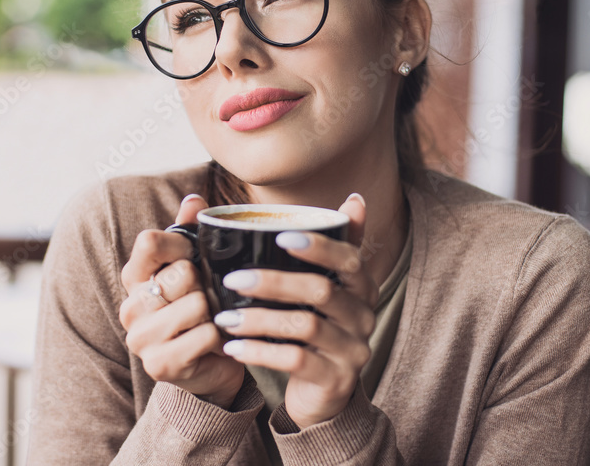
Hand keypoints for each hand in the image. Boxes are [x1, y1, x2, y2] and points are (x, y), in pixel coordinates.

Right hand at [119, 194, 244, 408]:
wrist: (209, 365)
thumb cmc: (200, 309)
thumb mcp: (195, 266)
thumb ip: (190, 230)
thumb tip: (194, 199)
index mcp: (134, 276)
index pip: (150, 241)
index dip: (182, 244)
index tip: (195, 257)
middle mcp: (131, 306)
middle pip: (181, 273)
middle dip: (205, 284)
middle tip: (205, 300)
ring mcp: (140, 338)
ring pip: (196, 304)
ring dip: (213, 313)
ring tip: (209, 321)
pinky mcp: (159, 364)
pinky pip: (204, 336)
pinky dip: (218, 338)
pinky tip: (213, 343)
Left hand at [213, 193, 375, 428]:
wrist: (324, 390)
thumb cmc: (317, 326)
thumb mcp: (328, 286)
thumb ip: (334, 245)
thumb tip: (355, 198)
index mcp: (362, 287)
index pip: (349, 259)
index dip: (319, 246)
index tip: (282, 235)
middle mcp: (364, 316)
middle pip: (322, 291)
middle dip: (274, 282)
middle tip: (233, 278)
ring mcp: (353, 350)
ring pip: (305, 327)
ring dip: (259, 319)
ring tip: (224, 316)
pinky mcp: (336, 380)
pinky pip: (295, 361)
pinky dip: (260, 352)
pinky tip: (233, 348)